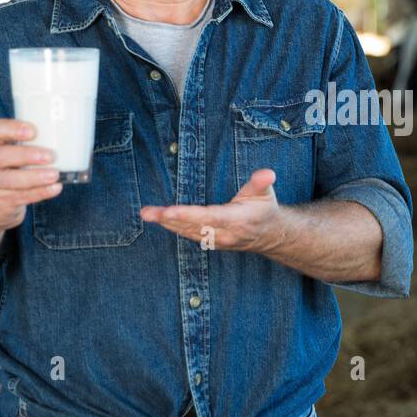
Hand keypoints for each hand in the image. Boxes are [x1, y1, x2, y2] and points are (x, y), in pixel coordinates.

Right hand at [0, 119, 64, 231]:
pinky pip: (21, 196)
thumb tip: (67, 136)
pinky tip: (55, 188)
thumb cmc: (7, 170)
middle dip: (26, 155)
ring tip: (55, 174)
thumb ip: (29, 144)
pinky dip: (40, 192)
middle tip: (50, 156)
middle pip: (1, 156)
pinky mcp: (0, 202)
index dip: (12, 129)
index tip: (33, 131)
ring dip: (35, 177)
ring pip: (11, 180)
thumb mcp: (9, 153)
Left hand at [141, 168, 285, 251]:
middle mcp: (225, 233)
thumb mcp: (265, 194)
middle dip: (169, 219)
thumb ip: (262, 183)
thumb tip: (267, 173)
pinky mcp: (210, 242)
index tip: (170, 211)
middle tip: (147, 212)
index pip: (210, 217)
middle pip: (192, 226)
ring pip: (187, 232)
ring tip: (147, 214)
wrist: (268, 235)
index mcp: (237, 220)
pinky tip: (159, 219)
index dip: (189, 215)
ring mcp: (216, 240)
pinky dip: (173, 227)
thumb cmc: (263, 209)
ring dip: (166, 223)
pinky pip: (189, 234)